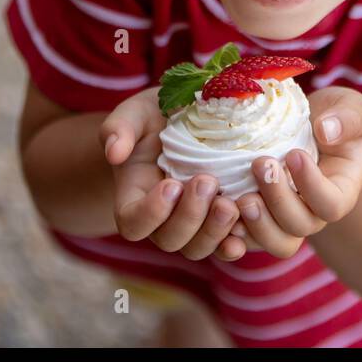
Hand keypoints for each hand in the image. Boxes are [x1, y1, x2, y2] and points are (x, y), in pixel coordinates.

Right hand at [100, 87, 246, 261]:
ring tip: (232, 204)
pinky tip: (247, 227)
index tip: (170, 184)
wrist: (187, 119)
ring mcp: (192, 225)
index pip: (133, 224)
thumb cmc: (155, 117)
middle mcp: (162, 220)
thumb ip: (119, 128)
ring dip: (214, 232)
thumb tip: (114, 152)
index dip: (151, 213)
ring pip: (197, 248)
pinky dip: (235, 241)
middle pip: (170, 239)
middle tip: (208, 181)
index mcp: (134, 198)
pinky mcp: (218, 223)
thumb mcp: (135, 113)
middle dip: (190, 216)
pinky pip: (224, 245)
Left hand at [231, 87, 361, 257]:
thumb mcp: (350, 109)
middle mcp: (315, 212)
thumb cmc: (334, 117)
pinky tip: (221, 210)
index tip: (294, 154)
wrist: (309, 128)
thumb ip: (347, 118)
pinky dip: (233, 233)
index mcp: (341, 190)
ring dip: (256, 223)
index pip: (331, 204)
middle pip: (299, 226)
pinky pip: (248, 239)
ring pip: (276, 242)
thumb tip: (326, 130)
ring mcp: (286, 219)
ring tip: (241, 196)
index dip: (312, 186)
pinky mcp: (261, 219)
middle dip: (277, 200)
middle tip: (260, 164)